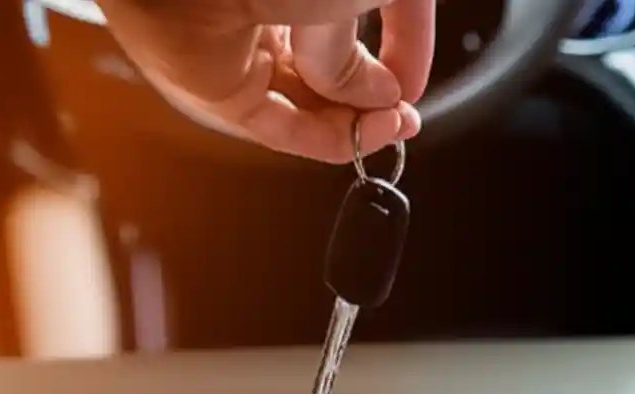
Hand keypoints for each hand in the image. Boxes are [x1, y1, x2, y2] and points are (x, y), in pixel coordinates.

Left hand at [95, 0, 435, 162]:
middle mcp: (268, 7)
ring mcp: (243, 46)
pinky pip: (278, 127)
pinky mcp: (219, 87)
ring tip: (392, 126)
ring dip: (356, 123)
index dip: (399, 55)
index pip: (360, 23)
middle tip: (404, 115)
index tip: (415, 80)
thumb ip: (364, 54)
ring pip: (306, 102)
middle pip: (330, 68)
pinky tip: (361, 137)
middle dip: (375, 97)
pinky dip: (324, 140)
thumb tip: (376, 94)